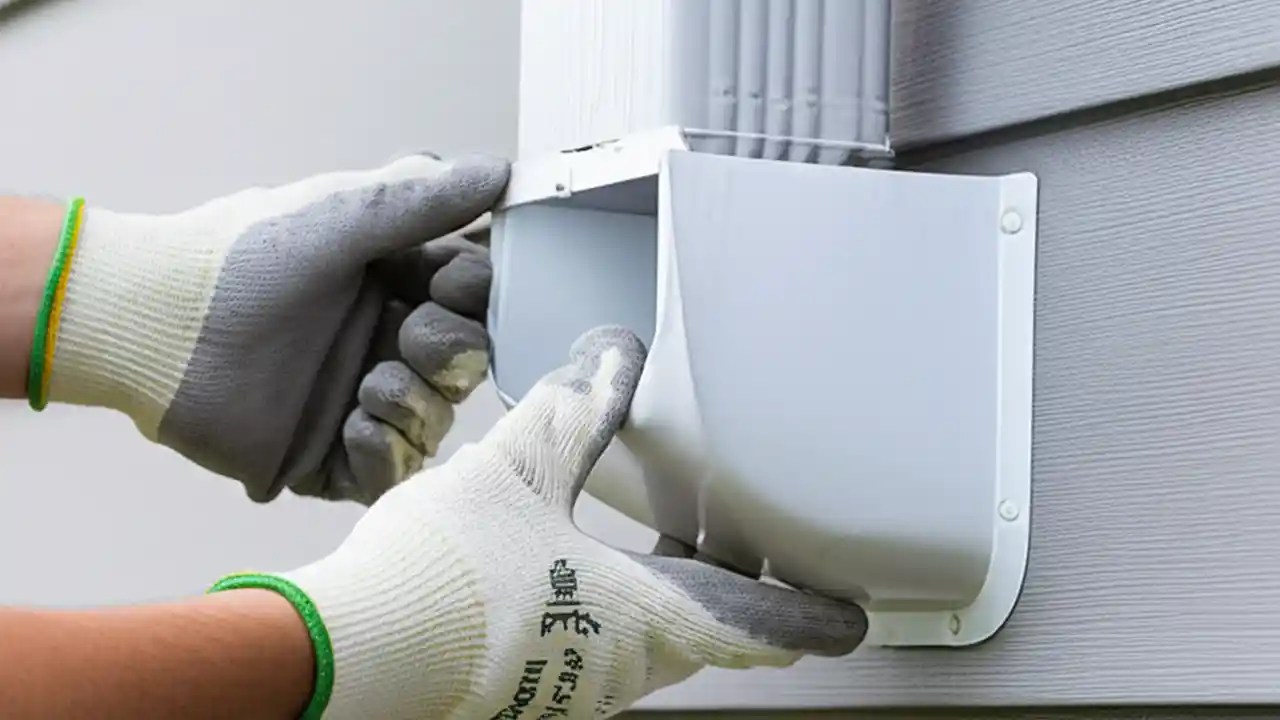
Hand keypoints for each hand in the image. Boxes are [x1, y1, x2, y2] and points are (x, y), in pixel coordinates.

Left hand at [46, 153, 508, 502]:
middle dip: (452, 352)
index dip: (476, 294)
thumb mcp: (340, 215)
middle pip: (463, 362)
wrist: (157, 324)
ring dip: (417, 402)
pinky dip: (384, 452)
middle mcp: (381, 342)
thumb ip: (423, 199)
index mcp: (391, 283)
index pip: (470, 296)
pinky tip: (353, 424)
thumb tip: (500, 172)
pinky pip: (388, 474)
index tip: (452, 281)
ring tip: (370, 386)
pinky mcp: (327, 458)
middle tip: (410, 337)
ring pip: (434, 420)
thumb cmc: (242, 259)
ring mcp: (356, 402)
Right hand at [212, 327, 866, 718]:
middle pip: (712, 630)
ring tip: (678, 539)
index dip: (815, 616)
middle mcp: (620, 667)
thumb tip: (617, 352)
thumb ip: (578, 409)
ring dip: (676, 591)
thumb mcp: (519, 470)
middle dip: (743, 589)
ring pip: (654, 637)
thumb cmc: (440, 578)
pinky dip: (615, 601)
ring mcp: (572, 685)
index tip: (853, 614)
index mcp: (644, 619)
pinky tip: (580, 559)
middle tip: (758, 545)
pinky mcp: (527, 684)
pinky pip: (597, 642)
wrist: (347, 655)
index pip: (764, 628)